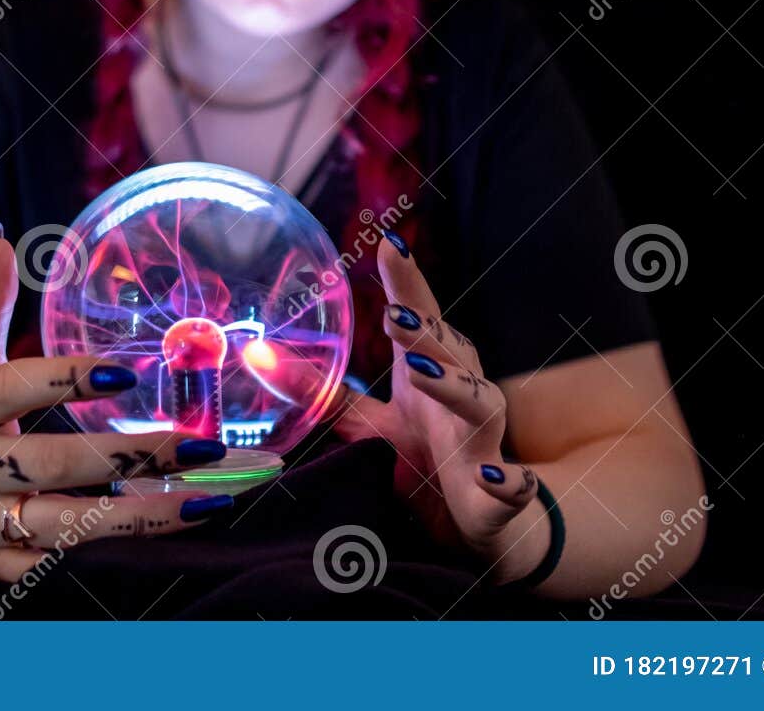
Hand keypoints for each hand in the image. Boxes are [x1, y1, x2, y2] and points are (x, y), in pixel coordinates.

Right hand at [0, 225, 234, 580]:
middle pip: (54, 466)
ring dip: (142, 517)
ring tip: (209, 499)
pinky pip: (63, 569)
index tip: (126, 371)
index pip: (12, 390)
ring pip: (69, 527)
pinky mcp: (1, 571)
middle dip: (130, 456)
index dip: (64, 380)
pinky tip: (171, 537)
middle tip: (200, 445)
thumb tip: (0, 237)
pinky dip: (115, 558)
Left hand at [330, 235, 545, 581]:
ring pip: (477, 405)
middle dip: (422, 331)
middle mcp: (463, 395)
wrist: (479, 520)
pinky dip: (505, 482)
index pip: (421, 319)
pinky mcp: (496, 495)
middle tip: (392, 312)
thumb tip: (256, 354)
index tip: (389, 243)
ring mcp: (482, 442)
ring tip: (419, 370)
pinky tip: (496, 477)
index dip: (407, 283)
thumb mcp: (366, 421)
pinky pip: (507, 487)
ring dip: (450, 386)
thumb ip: (322, 391)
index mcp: (434, 371)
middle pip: (448, 353)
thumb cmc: (425, 456)